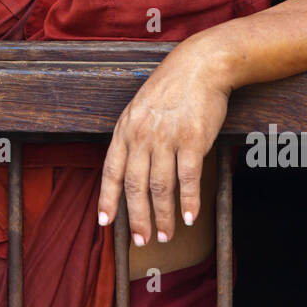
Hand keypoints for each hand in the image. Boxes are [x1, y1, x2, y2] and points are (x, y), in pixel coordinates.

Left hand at [96, 35, 233, 245]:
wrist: (200, 66)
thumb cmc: (171, 89)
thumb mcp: (140, 109)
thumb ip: (133, 137)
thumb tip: (130, 171)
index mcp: (125, 129)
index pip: (110, 171)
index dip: (107, 200)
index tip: (105, 223)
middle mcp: (142, 135)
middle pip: (135, 186)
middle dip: (137, 218)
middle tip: (142, 241)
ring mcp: (167, 138)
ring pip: (161, 188)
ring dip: (162, 217)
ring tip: (165, 235)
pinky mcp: (193, 140)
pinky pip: (188, 179)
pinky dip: (188, 202)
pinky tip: (190, 217)